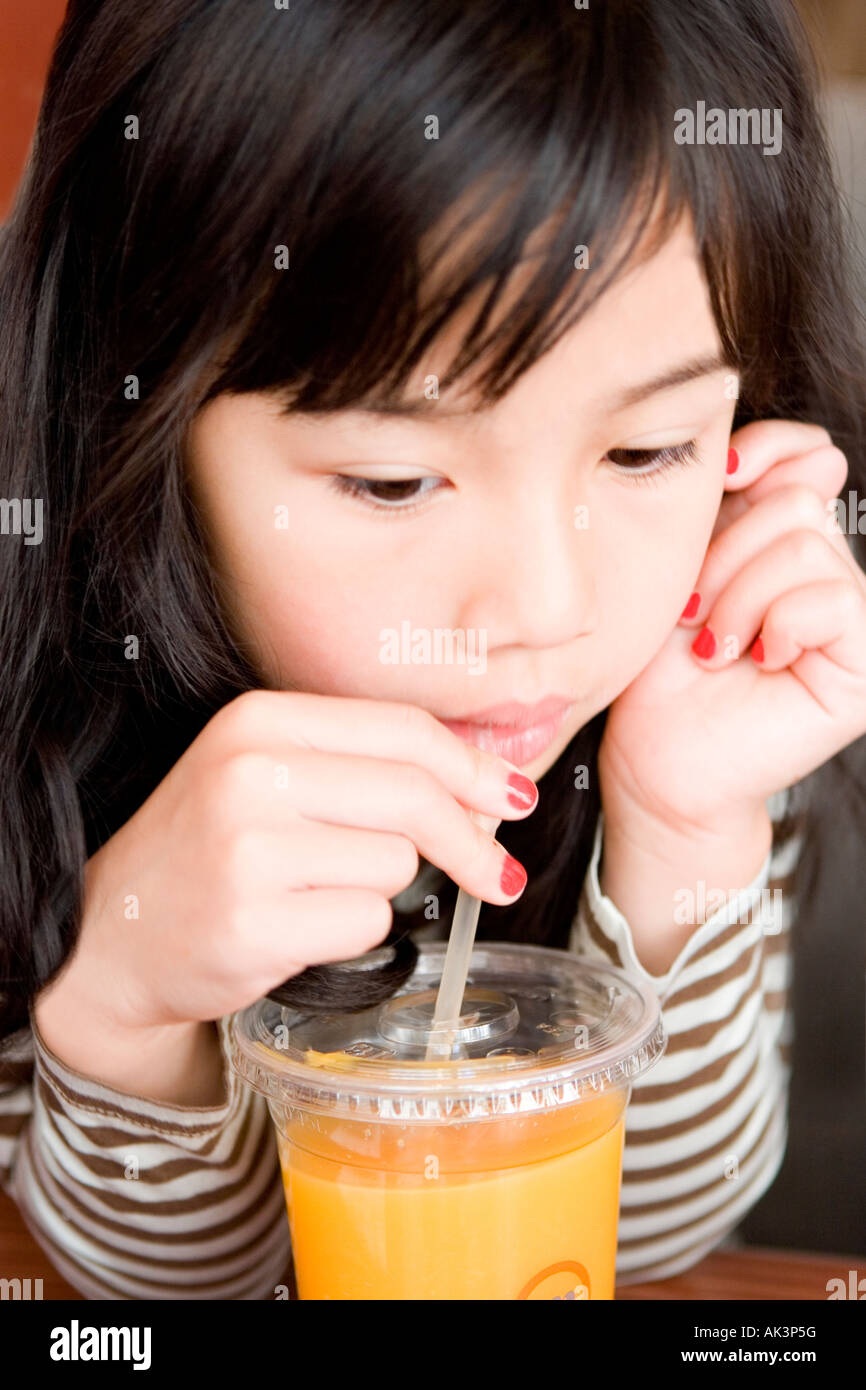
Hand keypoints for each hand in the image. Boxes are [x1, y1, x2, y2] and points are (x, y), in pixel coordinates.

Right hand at [54, 690, 537, 1030]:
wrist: (111, 935)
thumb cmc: (209, 852)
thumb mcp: (270, 777)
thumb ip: (366, 768)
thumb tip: (490, 785)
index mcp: (260, 720)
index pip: (403, 731)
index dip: (473, 767)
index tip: (515, 796)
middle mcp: (251, 772)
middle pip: (415, 796)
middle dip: (472, 841)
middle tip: (499, 875)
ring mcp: (249, 846)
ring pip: (396, 864)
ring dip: (378, 889)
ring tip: (312, 892)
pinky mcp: (254, 920)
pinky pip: (367, 922)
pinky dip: (350, 932)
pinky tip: (296, 927)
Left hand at [599, 419, 865, 837]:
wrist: (653, 761)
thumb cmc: (656, 672)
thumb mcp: (683, 568)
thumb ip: (736, 509)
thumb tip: (811, 457)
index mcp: (781, 542)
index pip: (809, 456)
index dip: (769, 448)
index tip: (719, 476)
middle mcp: (826, 573)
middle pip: (795, 503)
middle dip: (725, 555)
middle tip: (692, 614)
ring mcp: (852, 620)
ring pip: (807, 547)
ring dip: (739, 598)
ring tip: (713, 647)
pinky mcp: (863, 665)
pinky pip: (835, 600)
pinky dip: (779, 625)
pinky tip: (754, 661)